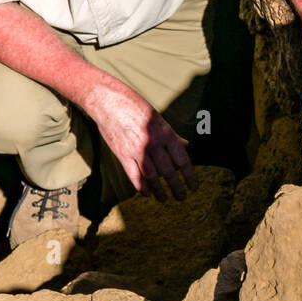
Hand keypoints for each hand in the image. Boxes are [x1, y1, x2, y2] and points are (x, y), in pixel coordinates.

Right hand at [87, 85, 197, 201]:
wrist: (108, 101)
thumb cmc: (135, 106)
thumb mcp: (157, 117)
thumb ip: (171, 134)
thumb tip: (185, 145)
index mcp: (165, 133)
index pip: (182, 159)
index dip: (189, 175)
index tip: (193, 186)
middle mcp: (153, 143)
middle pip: (168, 171)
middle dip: (177, 187)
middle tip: (182, 197)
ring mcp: (137, 150)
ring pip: (152, 177)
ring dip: (160, 190)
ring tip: (165, 199)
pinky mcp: (122, 154)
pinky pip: (134, 175)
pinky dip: (141, 186)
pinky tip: (146, 193)